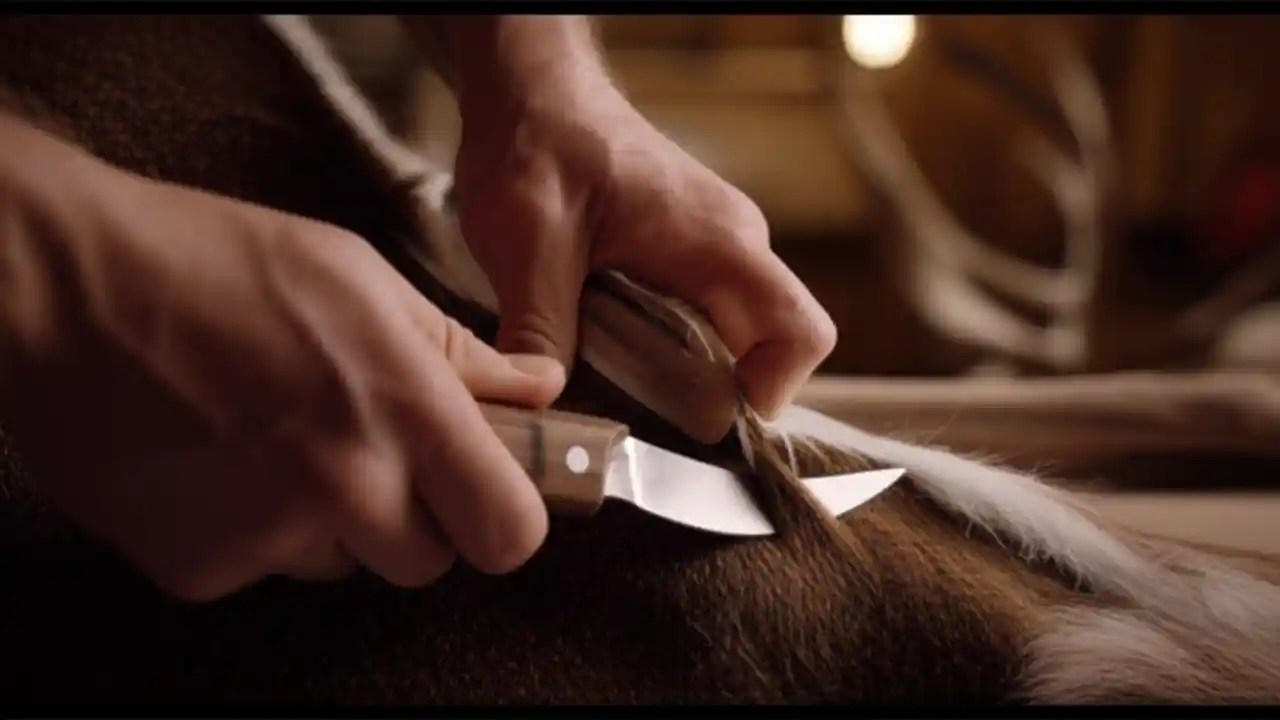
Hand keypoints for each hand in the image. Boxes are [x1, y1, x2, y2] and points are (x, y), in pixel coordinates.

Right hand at [0, 113, 563, 600]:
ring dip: (331, 522)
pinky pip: (262, 568)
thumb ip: (461, 352)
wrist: (58, 287)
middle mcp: (345, 486)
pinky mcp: (198, 568)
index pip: (509, 531)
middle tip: (368, 452)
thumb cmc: (213, 262)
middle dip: (412, 517)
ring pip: (344, 564)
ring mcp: (267, 535)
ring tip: (278, 440)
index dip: (506, 519)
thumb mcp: (360, 279)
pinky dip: (251, 530)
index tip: (489, 497)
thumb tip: (539, 389)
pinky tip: (219, 459)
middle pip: (428, 561)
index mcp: (404, 410)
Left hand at [447, 33, 836, 418]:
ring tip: (616, 391)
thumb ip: (539, 327)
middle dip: (715, 399)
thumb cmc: (538, 143)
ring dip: (686, 378)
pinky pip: (704, 321)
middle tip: (642, 424)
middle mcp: (733, 247)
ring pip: (735, 339)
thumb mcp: (524, 241)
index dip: (770, 392)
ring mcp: (715, 252)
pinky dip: (668, 353)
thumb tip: (542, 405)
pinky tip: (607, 357)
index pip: (799, 332)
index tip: (701, 423)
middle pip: (769, 349)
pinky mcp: (687, 257)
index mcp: (718, 242)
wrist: (531, 90)